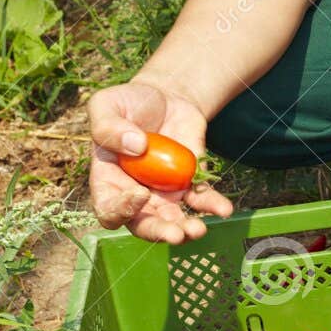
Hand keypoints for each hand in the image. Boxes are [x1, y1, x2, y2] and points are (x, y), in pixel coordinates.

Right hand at [87, 80, 232, 242]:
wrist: (165, 95)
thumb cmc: (129, 103)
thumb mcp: (106, 105)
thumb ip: (107, 126)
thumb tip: (136, 146)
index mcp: (108, 180)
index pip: (109, 208)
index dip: (122, 210)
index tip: (140, 193)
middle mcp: (135, 193)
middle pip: (143, 224)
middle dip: (159, 232)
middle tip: (175, 234)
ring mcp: (164, 191)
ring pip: (174, 220)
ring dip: (186, 229)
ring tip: (198, 229)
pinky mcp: (190, 182)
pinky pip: (202, 199)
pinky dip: (213, 206)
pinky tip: (224, 209)